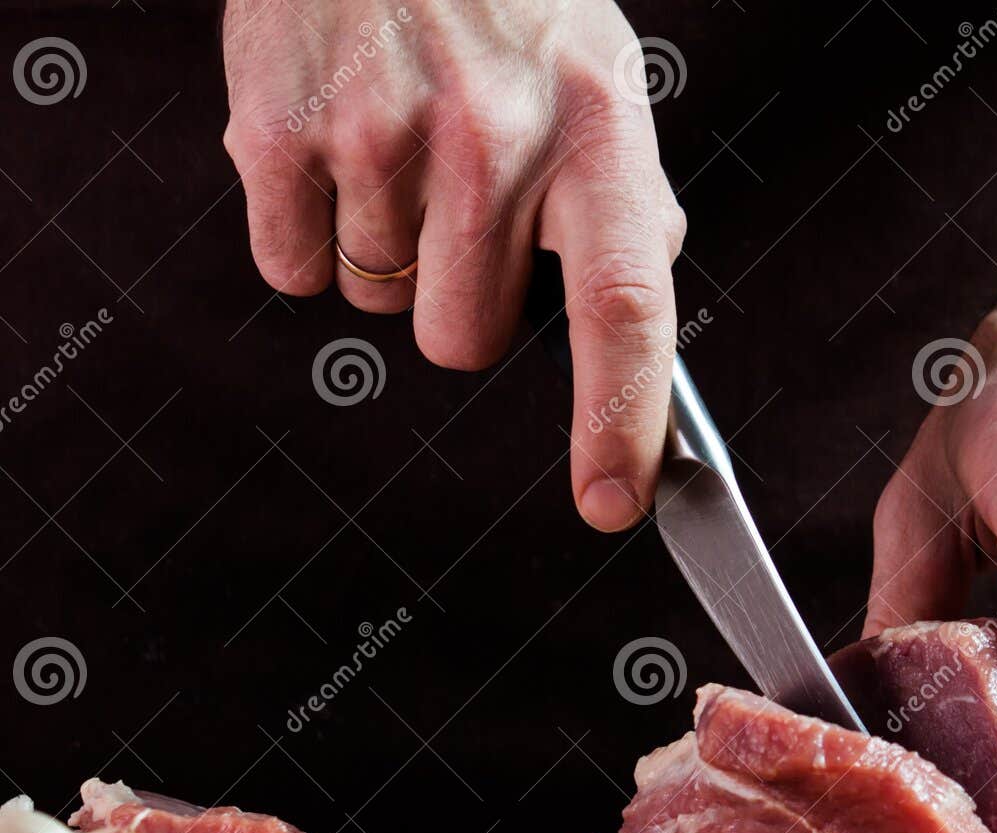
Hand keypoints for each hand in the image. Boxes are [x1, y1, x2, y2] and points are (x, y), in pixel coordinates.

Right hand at [221, 0, 684, 528]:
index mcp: (594, 133)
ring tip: (403, 146)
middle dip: (465, 302)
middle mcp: (489, 141)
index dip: (618, 421)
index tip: (613, 500)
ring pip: (380, 306)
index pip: (622, 309)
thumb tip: (631, 326)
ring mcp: (376, 137)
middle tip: (464, 208)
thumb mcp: (603, 82)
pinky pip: (294, 271)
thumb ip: (623, 209)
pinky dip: (314, 232)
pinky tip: (341, 149)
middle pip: (464, 340)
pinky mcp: (278, 134)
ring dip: (392, 255)